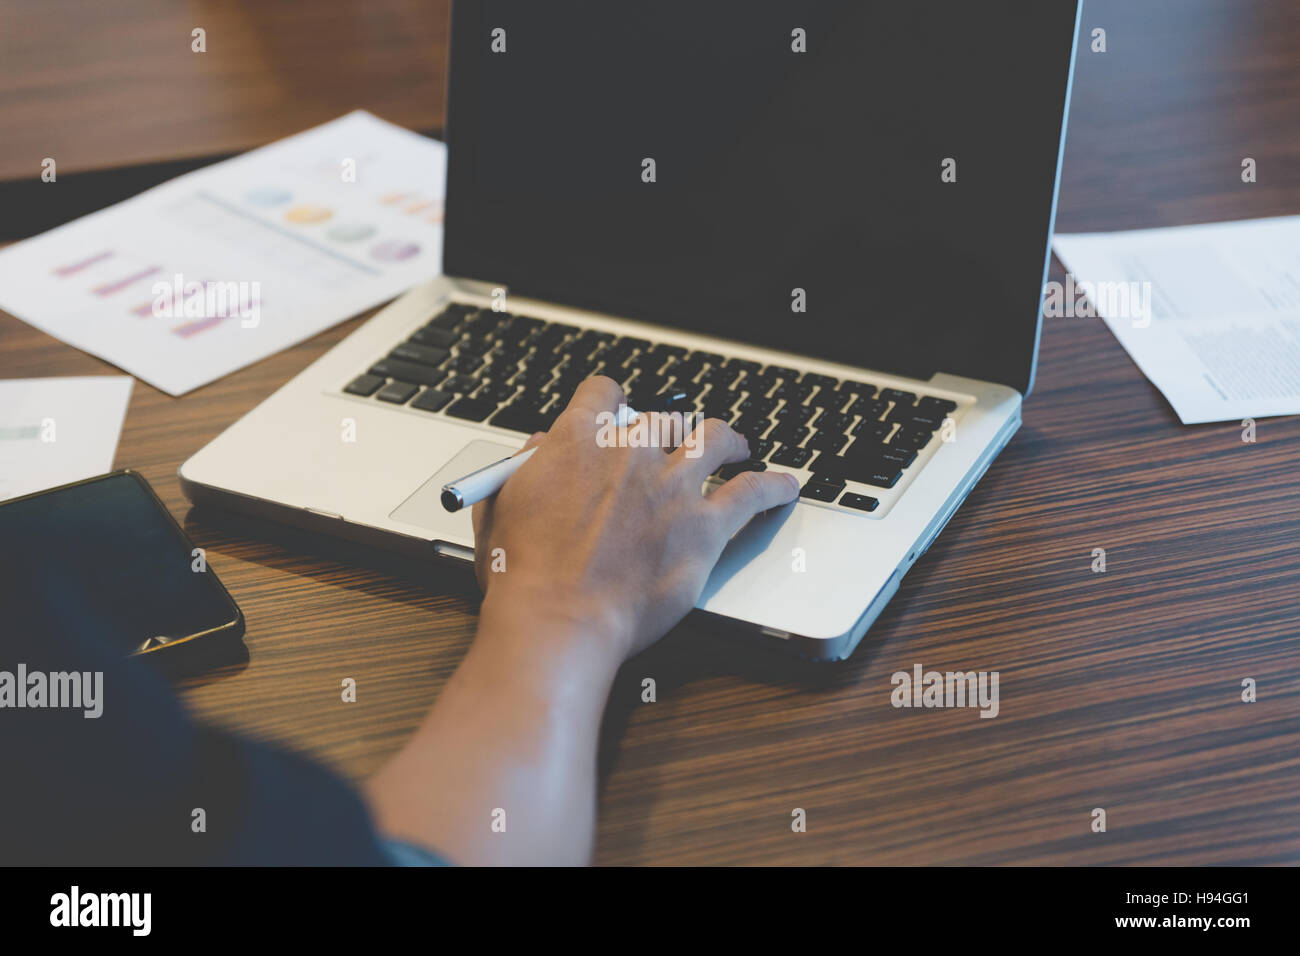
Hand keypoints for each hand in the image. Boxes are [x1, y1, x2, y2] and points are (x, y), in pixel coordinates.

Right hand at [472, 375, 799, 666]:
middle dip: (666, 431)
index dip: (612, 403)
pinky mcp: (705, 527)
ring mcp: (674, 487)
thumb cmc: (523, 574)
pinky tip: (784, 485)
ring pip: (714, 438)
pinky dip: (772, 486)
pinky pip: (752, 492)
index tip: (617, 415)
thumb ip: (523, 466)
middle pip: (662, 419)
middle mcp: (632, 452)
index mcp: (580, 439)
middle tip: (671, 446)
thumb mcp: (501, 505)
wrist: (559, 620)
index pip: (604, 393)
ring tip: (737, 446)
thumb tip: (539, 447)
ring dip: (727, 440)